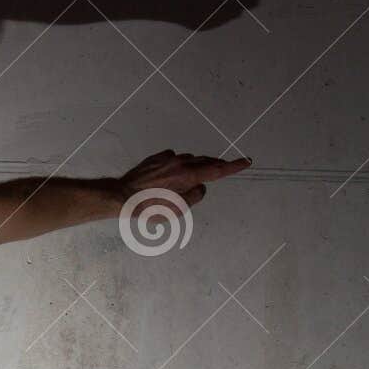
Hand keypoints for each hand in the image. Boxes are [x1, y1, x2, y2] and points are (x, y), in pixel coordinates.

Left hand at [118, 149, 250, 211]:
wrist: (122, 196)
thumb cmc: (149, 208)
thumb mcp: (177, 211)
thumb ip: (194, 197)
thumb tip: (200, 186)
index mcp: (188, 176)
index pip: (217, 170)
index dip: (233, 166)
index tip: (246, 161)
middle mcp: (181, 163)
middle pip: (205, 162)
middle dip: (215, 166)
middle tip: (223, 169)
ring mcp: (168, 158)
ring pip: (189, 160)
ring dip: (194, 167)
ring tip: (188, 181)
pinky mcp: (157, 158)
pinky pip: (173, 159)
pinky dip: (176, 165)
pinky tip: (169, 176)